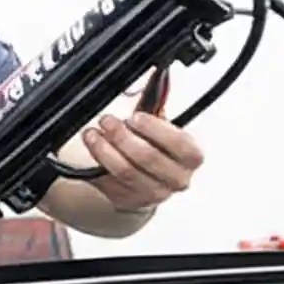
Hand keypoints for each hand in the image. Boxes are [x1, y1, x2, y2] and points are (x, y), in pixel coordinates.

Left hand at [81, 112, 203, 211]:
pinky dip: (97, 165)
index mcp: (190, 158)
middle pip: (148, 157)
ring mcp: (153, 194)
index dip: (155, 129)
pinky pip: (109, 183)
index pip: (179, 143)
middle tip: (108, 121)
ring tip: (93, 134)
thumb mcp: (163, 130)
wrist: (150, 183)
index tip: (135, 117)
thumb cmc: (159, 151)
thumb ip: (156, 112)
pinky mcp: (130, 201)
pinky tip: (92, 150)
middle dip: (123, 136)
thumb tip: (148, 81)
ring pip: (125, 172)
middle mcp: (176, 179)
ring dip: (105, 150)